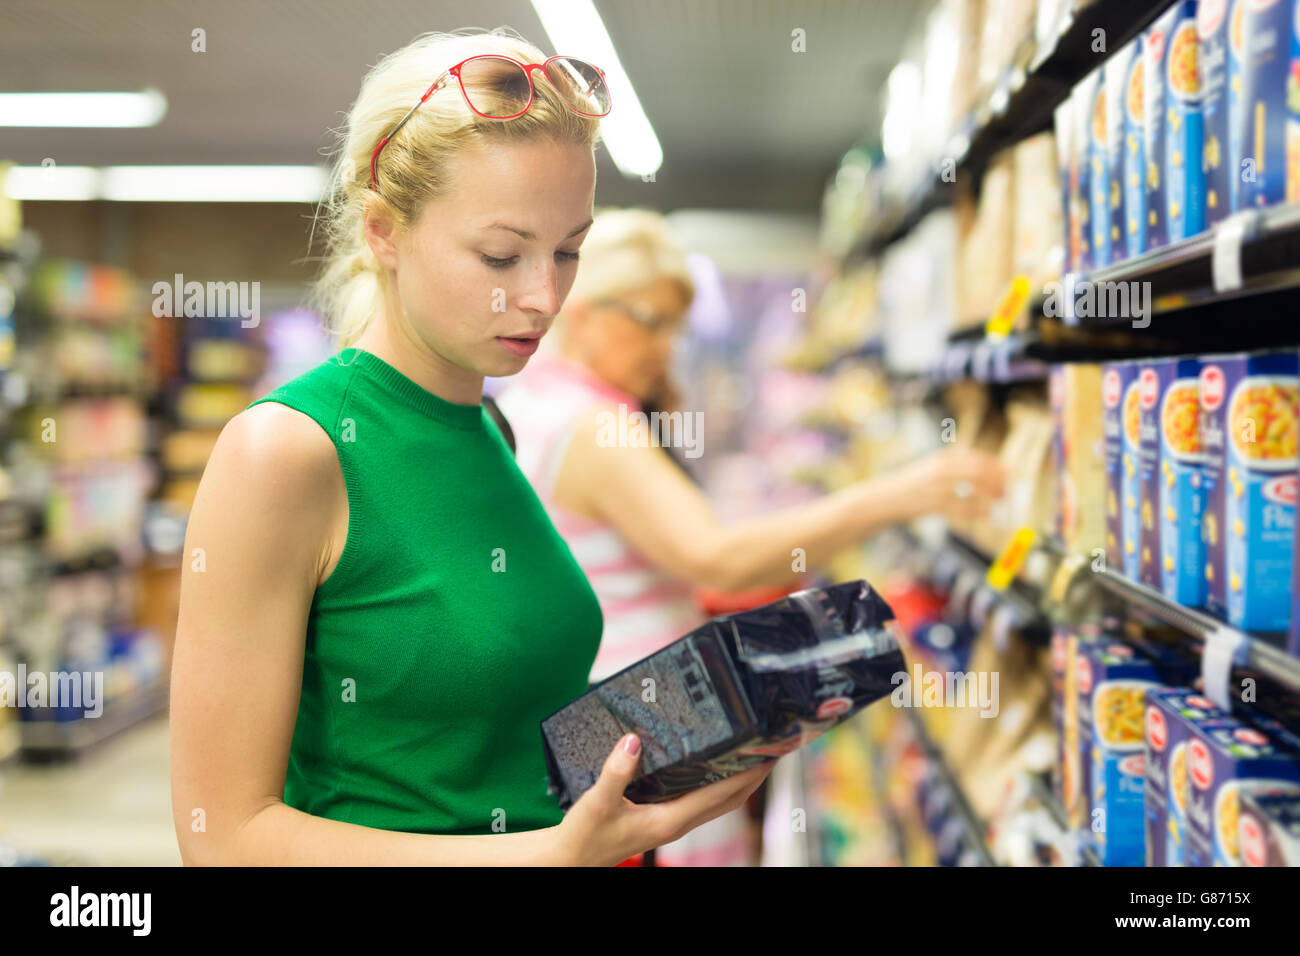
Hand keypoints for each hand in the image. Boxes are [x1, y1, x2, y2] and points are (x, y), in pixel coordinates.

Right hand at [551, 734, 773, 865]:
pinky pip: (700, 800)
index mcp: (670, 820)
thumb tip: (633, 741)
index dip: (749, 773)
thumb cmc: (583, 836)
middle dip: (753, 775)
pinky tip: (711, 764)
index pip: (722, 794)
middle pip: (729, 800)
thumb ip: (616, 772)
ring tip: (750, 751)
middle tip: (770, 746)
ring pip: (718, 801)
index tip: (768, 751)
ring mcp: (672, 823)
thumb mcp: (597, 802)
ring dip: (738, 780)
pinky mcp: (662, 819)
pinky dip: (716, 783)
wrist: (569, 860)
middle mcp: (677, 823)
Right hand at [892, 447, 1005, 522]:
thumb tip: (988, 473)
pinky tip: (987, 514)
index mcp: (944, 458)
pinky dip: (979, 512)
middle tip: (1006, 491)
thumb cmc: (915, 484)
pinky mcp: (935, 505)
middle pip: (980, 471)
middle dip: (997, 481)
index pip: (978, 458)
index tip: (1008, 474)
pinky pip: (964, 509)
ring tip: (1000, 502)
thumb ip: (957, 467)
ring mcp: (939, 487)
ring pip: (975, 489)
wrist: (888, 498)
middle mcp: (942, 469)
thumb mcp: (934, 467)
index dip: (997, 467)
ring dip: (992, 496)